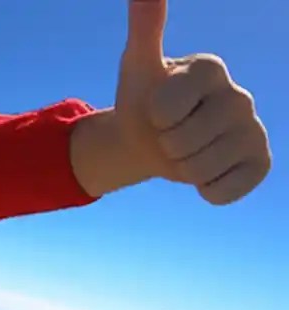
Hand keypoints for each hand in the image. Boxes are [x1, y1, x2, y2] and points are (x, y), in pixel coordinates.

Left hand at [112, 0, 269, 203]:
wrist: (151, 142)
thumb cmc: (144, 100)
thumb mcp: (138, 65)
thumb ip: (146, 28)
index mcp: (211, 68)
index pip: (165, 108)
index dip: (151, 116)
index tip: (157, 107)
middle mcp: (240, 95)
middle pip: (182, 141)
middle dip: (164, 144)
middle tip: (169, 133)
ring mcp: (254, 129)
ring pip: (200, 168)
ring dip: (181, 168)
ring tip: (185, 150)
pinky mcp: (260, 162)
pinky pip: (221, 192)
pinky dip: (203, 189)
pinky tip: (205, 170)